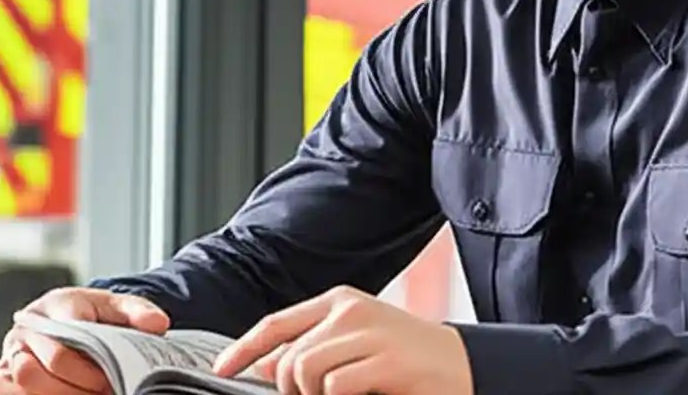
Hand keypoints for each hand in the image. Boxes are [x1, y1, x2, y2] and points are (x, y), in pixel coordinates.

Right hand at [0, 287, 169, 394]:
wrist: (66, 318)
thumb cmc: (92, 316)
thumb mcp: (119, 307)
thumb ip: (139, 312)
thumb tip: (158, 324)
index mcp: (58, 305)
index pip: (71, 330)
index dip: (93, 362)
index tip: (113, 377)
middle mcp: (28, 327)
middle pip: (50, 362)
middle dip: (82, 384)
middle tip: (106, 390)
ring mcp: (11, 351)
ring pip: (24, 380)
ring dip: (58, 394)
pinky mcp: (0, 373)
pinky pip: (2, 392)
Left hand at [211, 285, 472, 394]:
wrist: (464, 366)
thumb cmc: (406, 361)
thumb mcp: (355, 346)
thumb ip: (312, 349)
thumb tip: (265, 366)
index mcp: (339, 302)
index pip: (276, 323)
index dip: (243, 348)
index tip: (222, 370)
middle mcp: (350, 311)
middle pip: (287, 356)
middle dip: (291, 390)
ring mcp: (368, 332)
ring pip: (305, 371)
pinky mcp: (386, 358)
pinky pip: (334, 386)